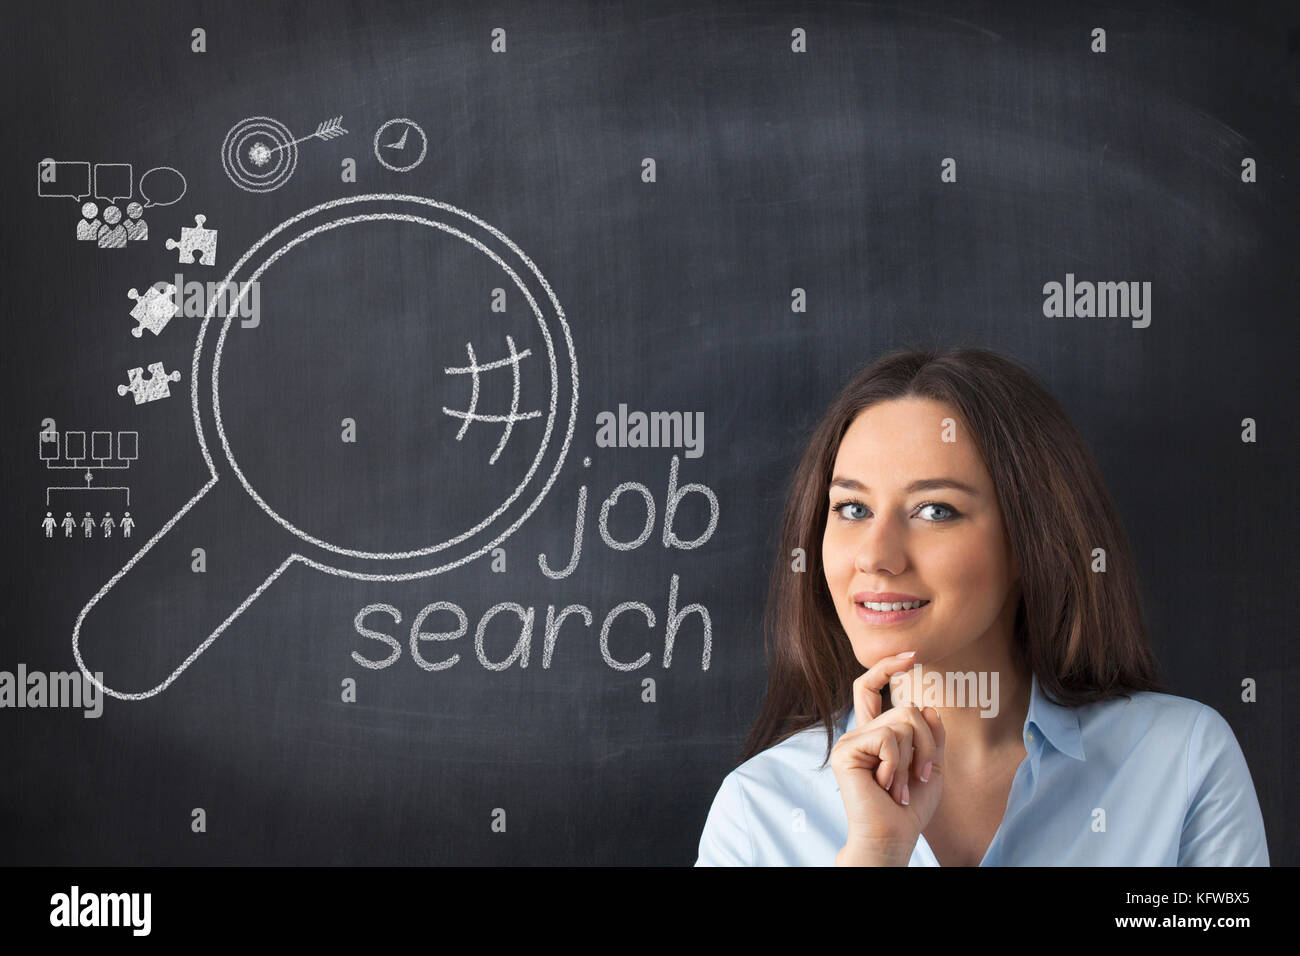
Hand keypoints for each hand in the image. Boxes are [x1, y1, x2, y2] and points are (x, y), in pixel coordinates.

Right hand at [831, 652, 945, 864]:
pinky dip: (898, 764)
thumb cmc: (908, 808)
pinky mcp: (846, 751)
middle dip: (926, 742)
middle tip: (922, 775)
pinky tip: (887, 786)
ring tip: (901, 786)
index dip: (887, 667)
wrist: (892, 837)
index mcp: (874, 734)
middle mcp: (859, 734)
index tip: (911, 655)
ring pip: (901, 721)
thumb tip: (929, 706)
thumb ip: (931, 736)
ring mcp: (850, 741)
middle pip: (905, 708)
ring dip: (914, 758)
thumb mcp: (931, 767)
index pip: (871, 688)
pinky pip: (888, 739)